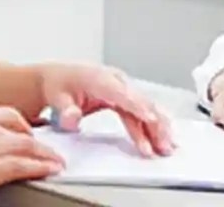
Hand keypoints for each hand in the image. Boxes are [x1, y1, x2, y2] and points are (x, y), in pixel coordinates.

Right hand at [0, 107, 63, 206]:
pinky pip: (22, 164)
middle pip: (20, 127)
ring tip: (57, 162)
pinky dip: (41, 166)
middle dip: (38, 139)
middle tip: (50, 150)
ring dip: (46, 155)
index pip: (4, 115)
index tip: (32, 136)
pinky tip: (50, 170)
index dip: (23, 127)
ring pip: (27, 145)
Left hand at [37, 63, 173, 156]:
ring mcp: (122, 88)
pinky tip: (163, 137)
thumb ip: (65, 110)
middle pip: (140, 102)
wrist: (57, 77)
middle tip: (163, 145)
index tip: (151, 119)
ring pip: (146, 107)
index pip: (122, 93)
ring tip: (167, 147)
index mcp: (99, 78)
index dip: (137, 106)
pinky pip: (141, 111)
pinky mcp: (124, 97)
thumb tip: (72, 119)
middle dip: (154, 124)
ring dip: (158, 127)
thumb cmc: (58, 85)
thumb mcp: (56, 97)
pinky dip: (153, 125)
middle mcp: (116, 81)